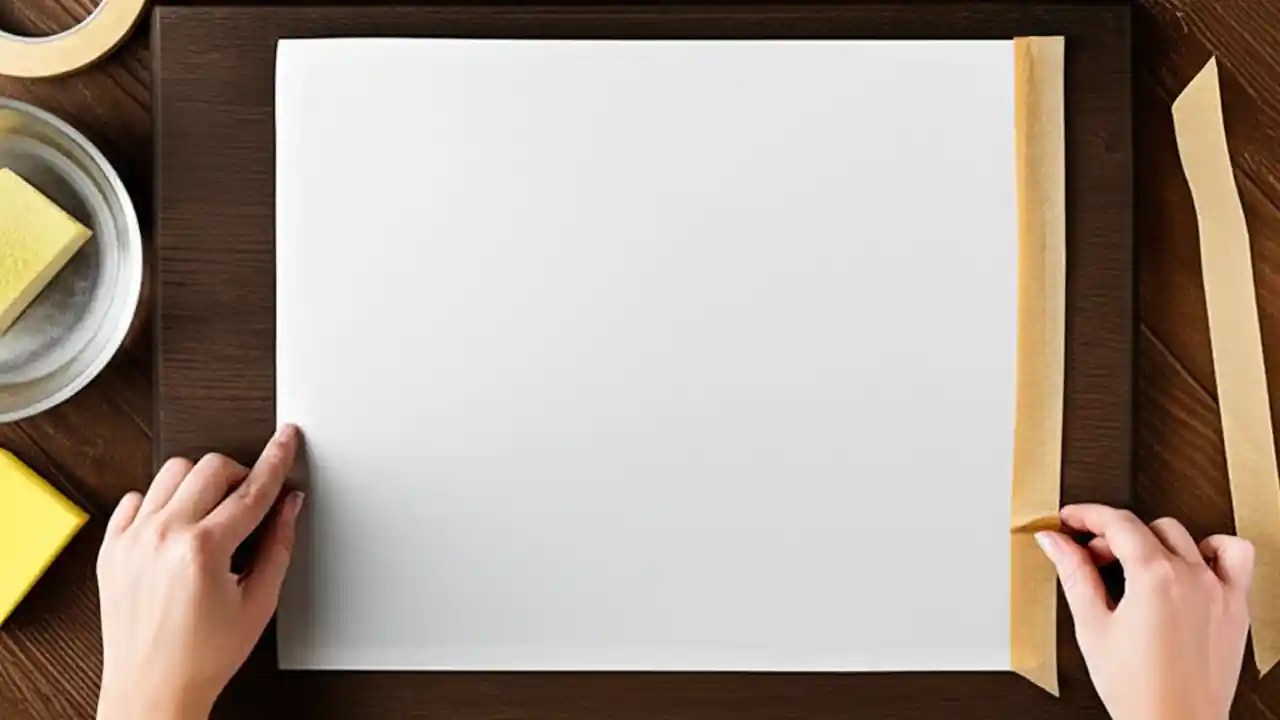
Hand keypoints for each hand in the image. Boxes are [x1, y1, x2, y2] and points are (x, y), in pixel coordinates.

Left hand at [96, 425, 305, 719]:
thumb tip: (289, 505)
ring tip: (212, 514)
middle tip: (250, 498)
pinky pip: (136, 498)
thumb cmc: (204, 656)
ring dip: (200, 483)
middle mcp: (162, 537)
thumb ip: (279, 544)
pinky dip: (160, 502)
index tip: (286, 440)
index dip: (276, 459)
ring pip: (172, 472)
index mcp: (202, 551)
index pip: (251, 489)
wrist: (152, 690)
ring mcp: (131, 540)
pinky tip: (177, 526)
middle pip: (210, 466)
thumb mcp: (259, 601)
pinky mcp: (111, 548)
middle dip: (239, 474)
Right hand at [1036, 504, 1252, 719]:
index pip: (1117, 523)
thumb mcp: (1092, 626)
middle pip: (1147, 527)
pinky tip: (1192, 562)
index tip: (1071, 520)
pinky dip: (1215, 549)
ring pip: (1186, 536)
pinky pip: (1236, 556)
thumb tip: (1055, 542)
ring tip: (1136, 563)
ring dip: (1155, 540)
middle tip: (1090, 556)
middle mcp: (1191, 577)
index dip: (1087, 515)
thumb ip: (1074, 574)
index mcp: (1154, 577)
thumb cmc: (1137, 688)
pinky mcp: (1235, 607)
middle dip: (1112, 535)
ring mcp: (1219, 590)